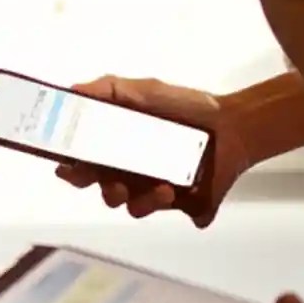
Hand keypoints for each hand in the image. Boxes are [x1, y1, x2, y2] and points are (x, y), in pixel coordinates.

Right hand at [54, 76, 252, 227]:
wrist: (233, 126)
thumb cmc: (185, 106)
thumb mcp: (144, 90)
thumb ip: (108, 90)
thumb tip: (72, 91)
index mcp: (116, 146)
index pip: (82, 163)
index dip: (71, 168)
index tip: (70, 167)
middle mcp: (129, 170)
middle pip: (102, 189)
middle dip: (104, 190)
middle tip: (113, 184)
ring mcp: (152, 189)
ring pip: (130, 206)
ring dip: (137, 200)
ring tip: (157, 189)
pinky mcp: (178, 204)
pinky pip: (164, 212)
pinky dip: (163, 204)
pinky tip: (171, 190)